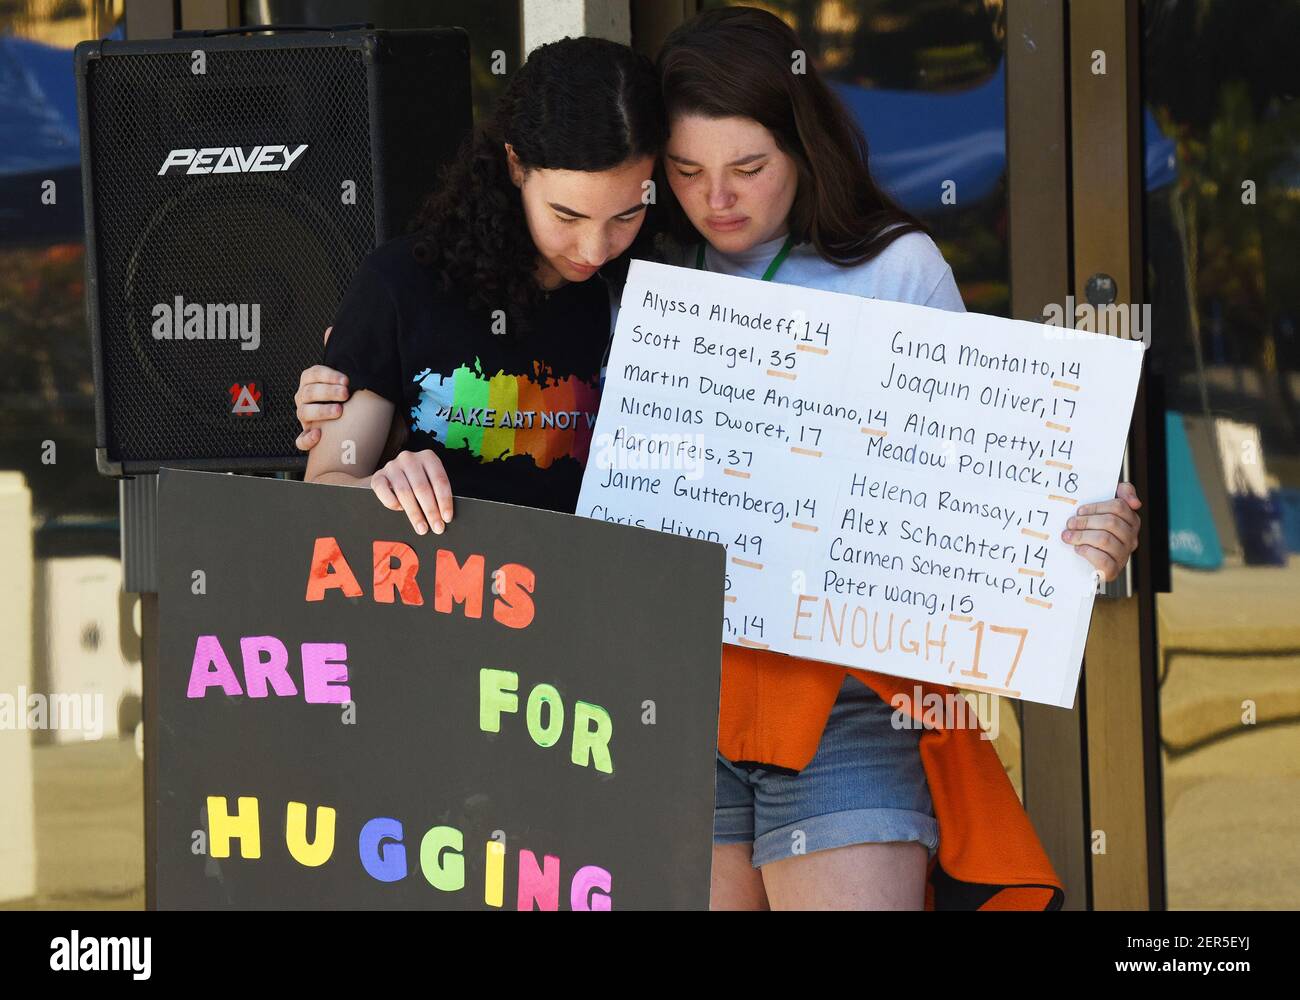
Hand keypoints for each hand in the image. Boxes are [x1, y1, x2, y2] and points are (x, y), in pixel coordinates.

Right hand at [294, 326, 349, 450]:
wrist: (348, 424)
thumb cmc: (343, 397)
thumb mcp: (341, 377)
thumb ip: (336, 356)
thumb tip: (331, 329)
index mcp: (311, 382)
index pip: (313, 374)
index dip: (328, 376)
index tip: (346, 380)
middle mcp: (304, 398)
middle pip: (309, 392)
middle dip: (328, 392)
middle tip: (346, 394)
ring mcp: (304, 417)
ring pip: (304, 412)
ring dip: (321, 411)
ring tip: (339, 412)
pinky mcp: (307, 436)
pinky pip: (301, 440)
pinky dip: (307, 439)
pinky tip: (318, 435)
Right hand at [371, 450, 453, 534]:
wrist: (391, 477)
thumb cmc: (417, 482)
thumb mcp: (430, 481)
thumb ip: (437, 493)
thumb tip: (445, 516)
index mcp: (428, 457)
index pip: (439, 480)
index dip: (444, 501)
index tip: (447, 518)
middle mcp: (409, 459)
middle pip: (422, 488)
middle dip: (431, 511)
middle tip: (437, 528)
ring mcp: (392, 466)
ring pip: (404, 492)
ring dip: (414, 513)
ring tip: (422, 527)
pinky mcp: (378, 476)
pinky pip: (384, 492)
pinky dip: (393, 503)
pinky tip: (400, 510)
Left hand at [1063, 482, 1141, 582]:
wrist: (1085, 562)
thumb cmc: (1094, 529)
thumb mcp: (1105, 507)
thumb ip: (1123, 492)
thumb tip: (1135, 502)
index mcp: (1131, 520)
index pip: (1119, 506)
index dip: (1096, 507)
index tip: (1080, 510)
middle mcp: (1131, 537)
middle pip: (1110, 522)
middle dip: (1086, 521)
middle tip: (1070, 523)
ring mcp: (1124, 554)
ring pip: (1105, 539)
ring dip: (1082, 536)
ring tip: (1068, 536)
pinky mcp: (1113, 570)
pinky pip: (1103, 559)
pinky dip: (1087, 552)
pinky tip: (1078, 549)